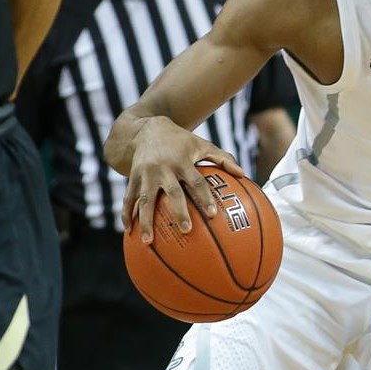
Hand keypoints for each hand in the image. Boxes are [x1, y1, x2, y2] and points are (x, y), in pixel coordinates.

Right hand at [107, 115, 245, 241]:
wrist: (147, 128)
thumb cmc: (181, 140)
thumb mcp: (202, 144)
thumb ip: (223, 158)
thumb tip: (244, 174)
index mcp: (182, 161)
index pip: (196, 182)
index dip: (204, 197)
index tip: (212, 213)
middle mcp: (163, 169)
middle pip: (172, 193)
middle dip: (179, 211)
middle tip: (186, 230)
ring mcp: (146, 174)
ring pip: (146, 200)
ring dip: (146, 221)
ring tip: (149, 241)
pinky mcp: (133, 177)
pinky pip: (129, 198)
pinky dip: (127, 214)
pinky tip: (129, 232)